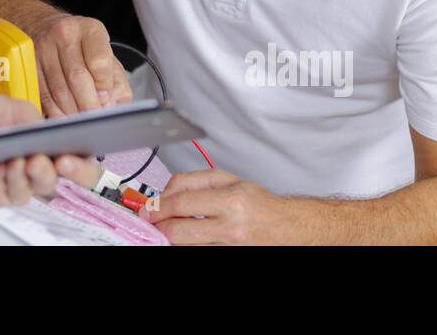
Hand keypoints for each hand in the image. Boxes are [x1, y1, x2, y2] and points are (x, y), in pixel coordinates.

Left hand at [0, 90, 101, 206]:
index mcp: (40, 144)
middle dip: (47, 174)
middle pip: (50, 184)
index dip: (78, 168)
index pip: (72, 164)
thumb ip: (35, 121)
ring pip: (25, 194)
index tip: (68, 160)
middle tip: (39, 161)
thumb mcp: (11, 108)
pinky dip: (0, 185)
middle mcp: (26, 165)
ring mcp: (5, 179)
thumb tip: (51, 136)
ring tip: (16, 162)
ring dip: (23, 179)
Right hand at [29, 13, 133, 116]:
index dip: (104, 86)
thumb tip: (112, 105)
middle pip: (77, 77)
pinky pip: (43, 95)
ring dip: (72, 112)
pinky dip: (56, 112)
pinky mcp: (29, 64)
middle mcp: (64, 33)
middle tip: (94, 116)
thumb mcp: (106, 55)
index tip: (106, 98)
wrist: (47, 29)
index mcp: (90, 29)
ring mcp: (43, 47)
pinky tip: (65, 115)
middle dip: (88, 104)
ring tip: (81, 118)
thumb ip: (117, 81)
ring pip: (59, 90)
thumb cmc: (82, 47)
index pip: (99, 61)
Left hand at [138, 168, 293, 244]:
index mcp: (230, 200)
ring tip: (167, 230)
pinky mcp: (230, 256)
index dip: (157, 207)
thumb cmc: (259, 204)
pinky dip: (188, 246)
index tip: (147, 210)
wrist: (289, 228)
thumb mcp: (229, 180)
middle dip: (159, 226)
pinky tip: (186, 239)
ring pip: (186, 246)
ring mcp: (230, 246)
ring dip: (171, 238)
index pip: (181, 203)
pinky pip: (200, 253)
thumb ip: (194, 181)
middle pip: (179, 230)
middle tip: (150, 222)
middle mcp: (231, 225)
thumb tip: (165, 193)